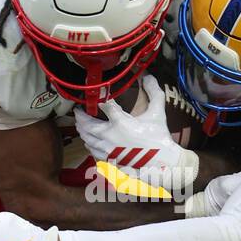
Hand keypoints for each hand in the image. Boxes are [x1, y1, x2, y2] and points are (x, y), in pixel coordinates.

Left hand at [74, 76, 199, 194]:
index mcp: (120, 122)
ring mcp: (108, 150)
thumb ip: (154, 92)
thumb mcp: (158, 113)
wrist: (162, 164)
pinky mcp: (110, 160)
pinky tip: (89, 142)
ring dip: (83, 131)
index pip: (103, 105)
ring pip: (87, 139)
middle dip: (81, 117)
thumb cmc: (160, 138)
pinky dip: (89, 145)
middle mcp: (110, 136)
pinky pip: (93, 152)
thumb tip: (148, 76)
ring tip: (80, 125)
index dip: (98, 97)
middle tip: (78, 111)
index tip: (93, 92)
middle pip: (87, 125)